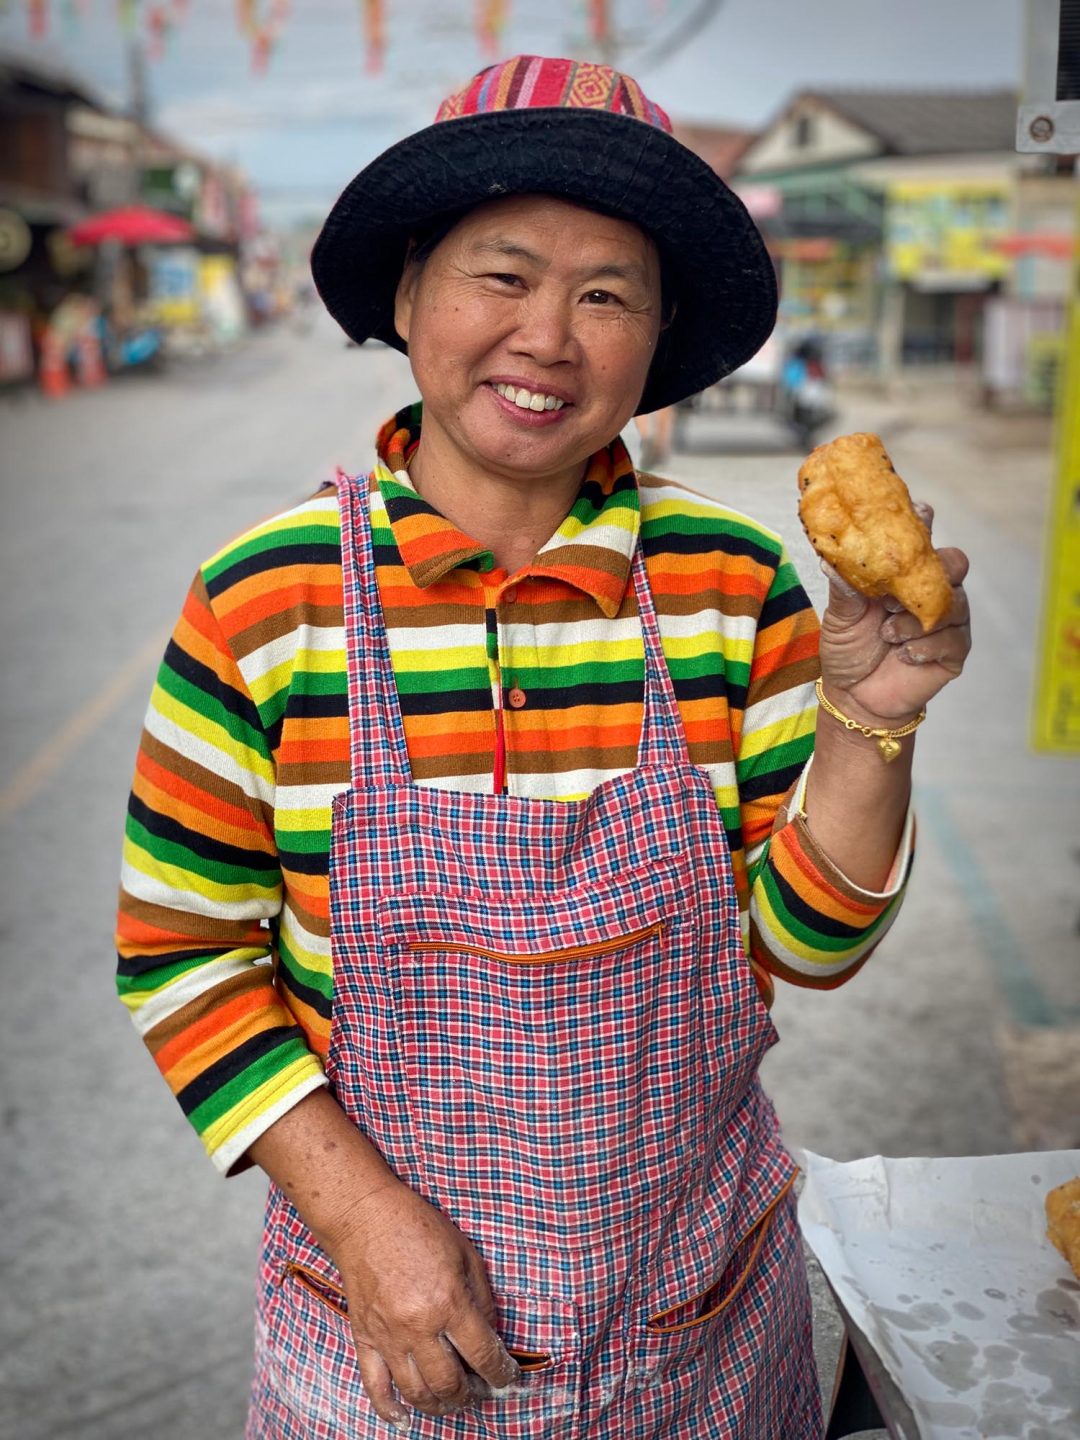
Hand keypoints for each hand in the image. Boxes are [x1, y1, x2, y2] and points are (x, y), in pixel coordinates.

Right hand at [327, 1177, 519, 1428]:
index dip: (502, 1374)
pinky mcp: (364, 1338)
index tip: (509, 1379)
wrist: (365, 1217)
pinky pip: (376, 1386)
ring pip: (417, 1393)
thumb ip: (481, 1297)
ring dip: (439, 1406)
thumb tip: (490, 1334)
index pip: (483, 1355)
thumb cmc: (417, 1227)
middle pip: (450, 1383)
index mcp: (449, 1303)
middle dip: (471, 1395)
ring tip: (452, 1402)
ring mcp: (389, 1337)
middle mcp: (419, 1327)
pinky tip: (404, 1420)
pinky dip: (390, 1410)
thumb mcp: (464, 1253)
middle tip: (480, 1391)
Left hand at [817, 502, 970, 723]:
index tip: (919, 513)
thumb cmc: (849, 650)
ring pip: (954, 602)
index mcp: (904, 574)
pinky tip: (904, 654)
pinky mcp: (954, 650)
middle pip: (954, 562)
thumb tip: (831, 561)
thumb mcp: (839, 617)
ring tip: (888, 634)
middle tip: (893, 598)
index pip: (921, 539)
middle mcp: (931, 590)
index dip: (923, 522)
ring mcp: (948, 619)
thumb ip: (843, 589)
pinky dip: (924, 646)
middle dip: (929, 575)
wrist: (855, 696)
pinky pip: (954, 638)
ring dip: (916, 620)